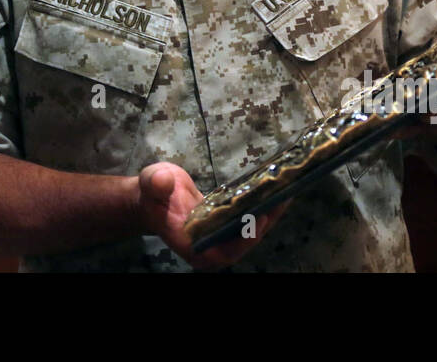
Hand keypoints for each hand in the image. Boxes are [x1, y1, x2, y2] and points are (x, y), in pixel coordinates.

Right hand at [136, 161, 287, 269]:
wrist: (153, 197)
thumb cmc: (150, 194)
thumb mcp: (150, 185)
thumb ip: (155, 184)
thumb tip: (163, 181)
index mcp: (192, 246)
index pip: (224, 253)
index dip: (244, 241)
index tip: (258, 220)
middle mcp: (210, 246)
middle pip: (244, 242)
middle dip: (264, 222)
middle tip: (280, 199)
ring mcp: (220, 237)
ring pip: (251, 231)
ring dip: (269, 213)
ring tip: (286, 191)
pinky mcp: (227, 225)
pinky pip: (250, 220)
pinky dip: (263, 206)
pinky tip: (276, 190)